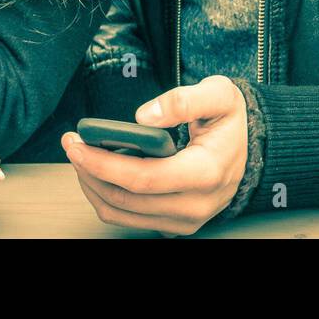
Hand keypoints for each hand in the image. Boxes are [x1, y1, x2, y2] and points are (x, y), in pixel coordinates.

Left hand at [62, 75, 247, 234]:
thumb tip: (143, 117)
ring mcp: (185, 220)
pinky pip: (129, 219)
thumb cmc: (229, 120)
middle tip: (72, 144)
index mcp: (206, 173)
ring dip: (93, 187)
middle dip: (90, 172)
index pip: (143, 178)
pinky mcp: (174, 225)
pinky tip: (101, 172)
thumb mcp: (219, 94)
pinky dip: (107, 197)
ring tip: (82, 157)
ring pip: (122, 214)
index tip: (78, 143)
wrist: (245, 147)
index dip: (104, 163)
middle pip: (126, 199)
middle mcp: (195, 205)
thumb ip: (183, 100)